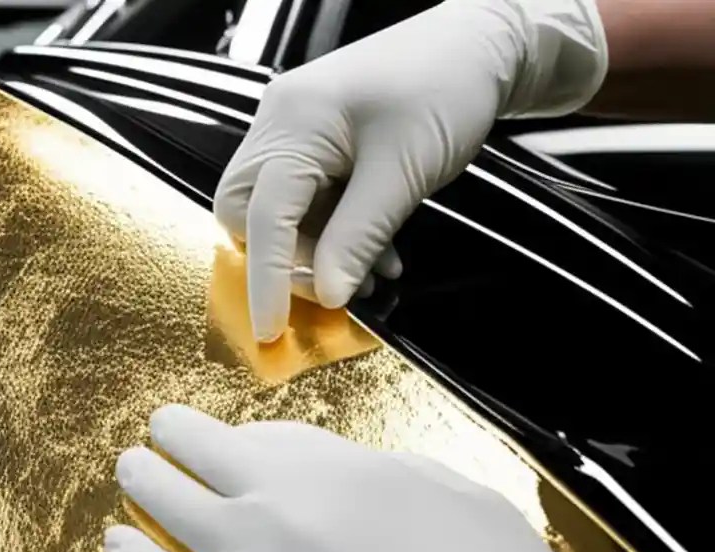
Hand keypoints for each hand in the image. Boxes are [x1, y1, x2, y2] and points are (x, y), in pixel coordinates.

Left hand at [106, 405, 713, 551]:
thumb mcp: (450, 498)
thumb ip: (376, 474)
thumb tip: (336, 472)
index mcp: (331, 466)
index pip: (254, 433)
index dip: (233, 435)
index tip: (225, 439)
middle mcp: (273, 504)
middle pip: (190, 453)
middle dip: (169, 440)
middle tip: (159, 438)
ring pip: (158, 504)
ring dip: (140, 481)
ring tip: (132, 475)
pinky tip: (121, 544)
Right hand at [214, 0, 607, 341]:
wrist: (481, 44)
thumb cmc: (445, 88)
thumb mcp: (404, 172)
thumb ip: (357, 236)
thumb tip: (328, 295)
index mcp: (295, 123)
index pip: (263, 215)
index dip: (266, 278)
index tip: (272, 330)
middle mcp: (280, 122)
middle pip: (247, 211)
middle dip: (284, 258)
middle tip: (335, 285)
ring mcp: (294, 128)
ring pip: (278, 210)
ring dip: (317, 251)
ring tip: (373, 272)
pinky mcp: (316, 139)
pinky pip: (306, 199)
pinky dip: (334, 232)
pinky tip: (375, 249)